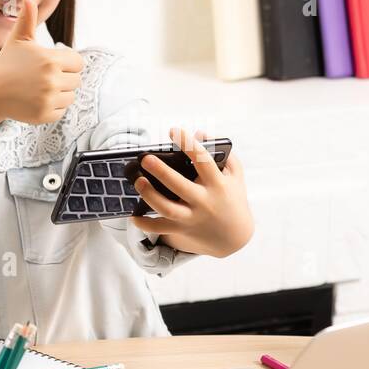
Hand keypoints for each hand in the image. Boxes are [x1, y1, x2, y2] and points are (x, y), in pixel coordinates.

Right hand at [0, 0, 82, 123]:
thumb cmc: (7, 63)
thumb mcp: (18, 40)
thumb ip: (28, 19)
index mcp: (50, 60)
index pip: (78, 63)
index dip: (67, 63)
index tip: (53, 64)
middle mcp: (51, 80)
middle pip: (76, 80)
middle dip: (63, 79)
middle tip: (43, 78)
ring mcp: (48, 99)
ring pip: (70, 96)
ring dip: (59, 94)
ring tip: (39, 89)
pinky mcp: (45, 114)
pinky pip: (61, 111)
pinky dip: (52, 108)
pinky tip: (36, 101)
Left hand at [129, 127, 253, 258]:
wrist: (235, 237)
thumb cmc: (232, 198)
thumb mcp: (235, 174)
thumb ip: (222, 152)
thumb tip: (199, 133)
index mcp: (217, 184)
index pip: (203, 160)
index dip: (188, 144)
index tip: (174, 131)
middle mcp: (204, 202)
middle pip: (180, 186)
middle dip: (161, 172)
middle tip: (146, 159)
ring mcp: (192, 218)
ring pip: (167, 209)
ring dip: (150, 195)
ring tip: (138, 181)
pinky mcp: (182, 230)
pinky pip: (160, 228)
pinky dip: (145, 224)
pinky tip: (134, 214)